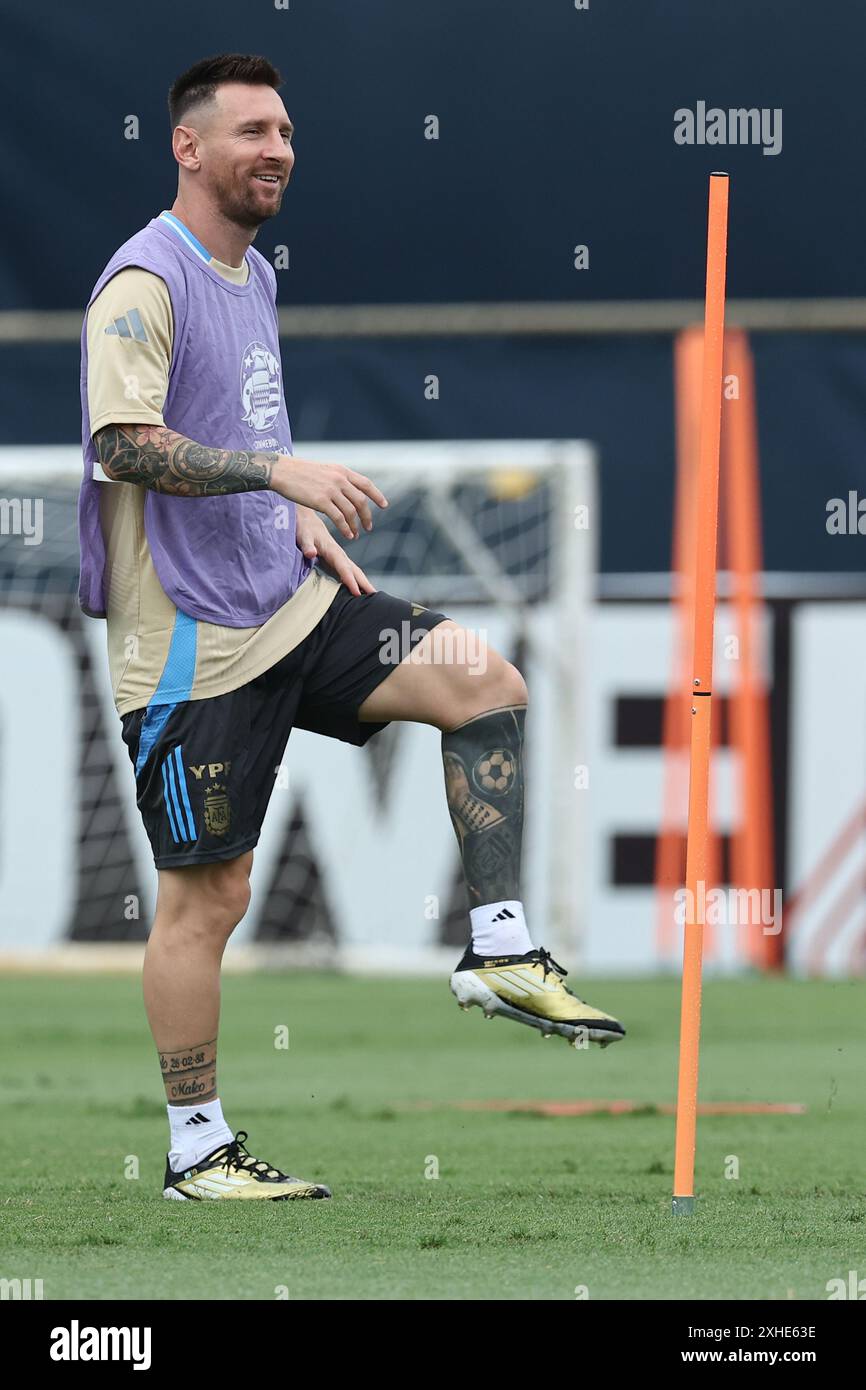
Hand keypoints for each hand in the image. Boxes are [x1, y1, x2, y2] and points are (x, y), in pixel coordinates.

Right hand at [273, 454, 387, 540]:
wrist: (282, 471)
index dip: (377, 495)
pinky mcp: (321, 501)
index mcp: (341, 471)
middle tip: (368, 527)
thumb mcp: (324, 470)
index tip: (384, 505)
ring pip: (351, 511)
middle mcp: (339, 479)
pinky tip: (347, 535)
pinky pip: (339, 518)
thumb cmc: (299, 472)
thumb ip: (337, 478)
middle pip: (360, 501)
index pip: (365, 483)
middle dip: (367, 515)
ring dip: (356, 525)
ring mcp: (331, 490)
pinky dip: (346, 528)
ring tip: (356, 534)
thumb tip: (348, 488)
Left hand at [294, 505, 376, 596]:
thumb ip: (307, 545)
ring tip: (372, 597)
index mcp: (333, 550)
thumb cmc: (304, 528)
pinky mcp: (337, 560)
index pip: (344, 568)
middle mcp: (340, 554)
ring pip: (355, 572)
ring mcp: (340, 558)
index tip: (357, 593)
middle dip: (365, 584)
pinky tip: (359, 589)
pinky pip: (350, 572)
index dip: (351, 581)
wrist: (306, 519)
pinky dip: (357, 581)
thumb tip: (311, 553)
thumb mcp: (303, 535)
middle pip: (355, 571)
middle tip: (374, 597)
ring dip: (364, 583)